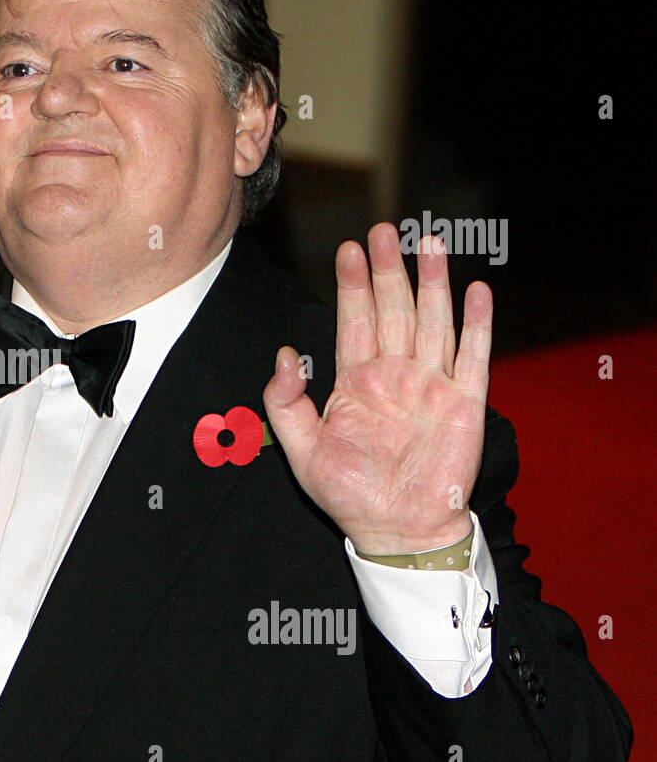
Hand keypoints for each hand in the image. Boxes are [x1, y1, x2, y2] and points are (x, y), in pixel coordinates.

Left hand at [262, 223, 492, 554]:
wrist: (395, 531)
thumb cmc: (349, 495)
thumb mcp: (301, 449)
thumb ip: (285, 401)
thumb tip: (285, 353)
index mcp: (356, 383)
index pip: (355, 321)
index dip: (353, 285)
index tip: (349, 249)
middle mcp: (396, 376)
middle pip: (393, 310)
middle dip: (388, 270)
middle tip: (384, 230)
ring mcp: (432, 386)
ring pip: (433, 321)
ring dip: (432, 282)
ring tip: (429, 242)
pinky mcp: (464, 403)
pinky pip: (474, 356)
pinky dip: (477, 323)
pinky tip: (476, 291)